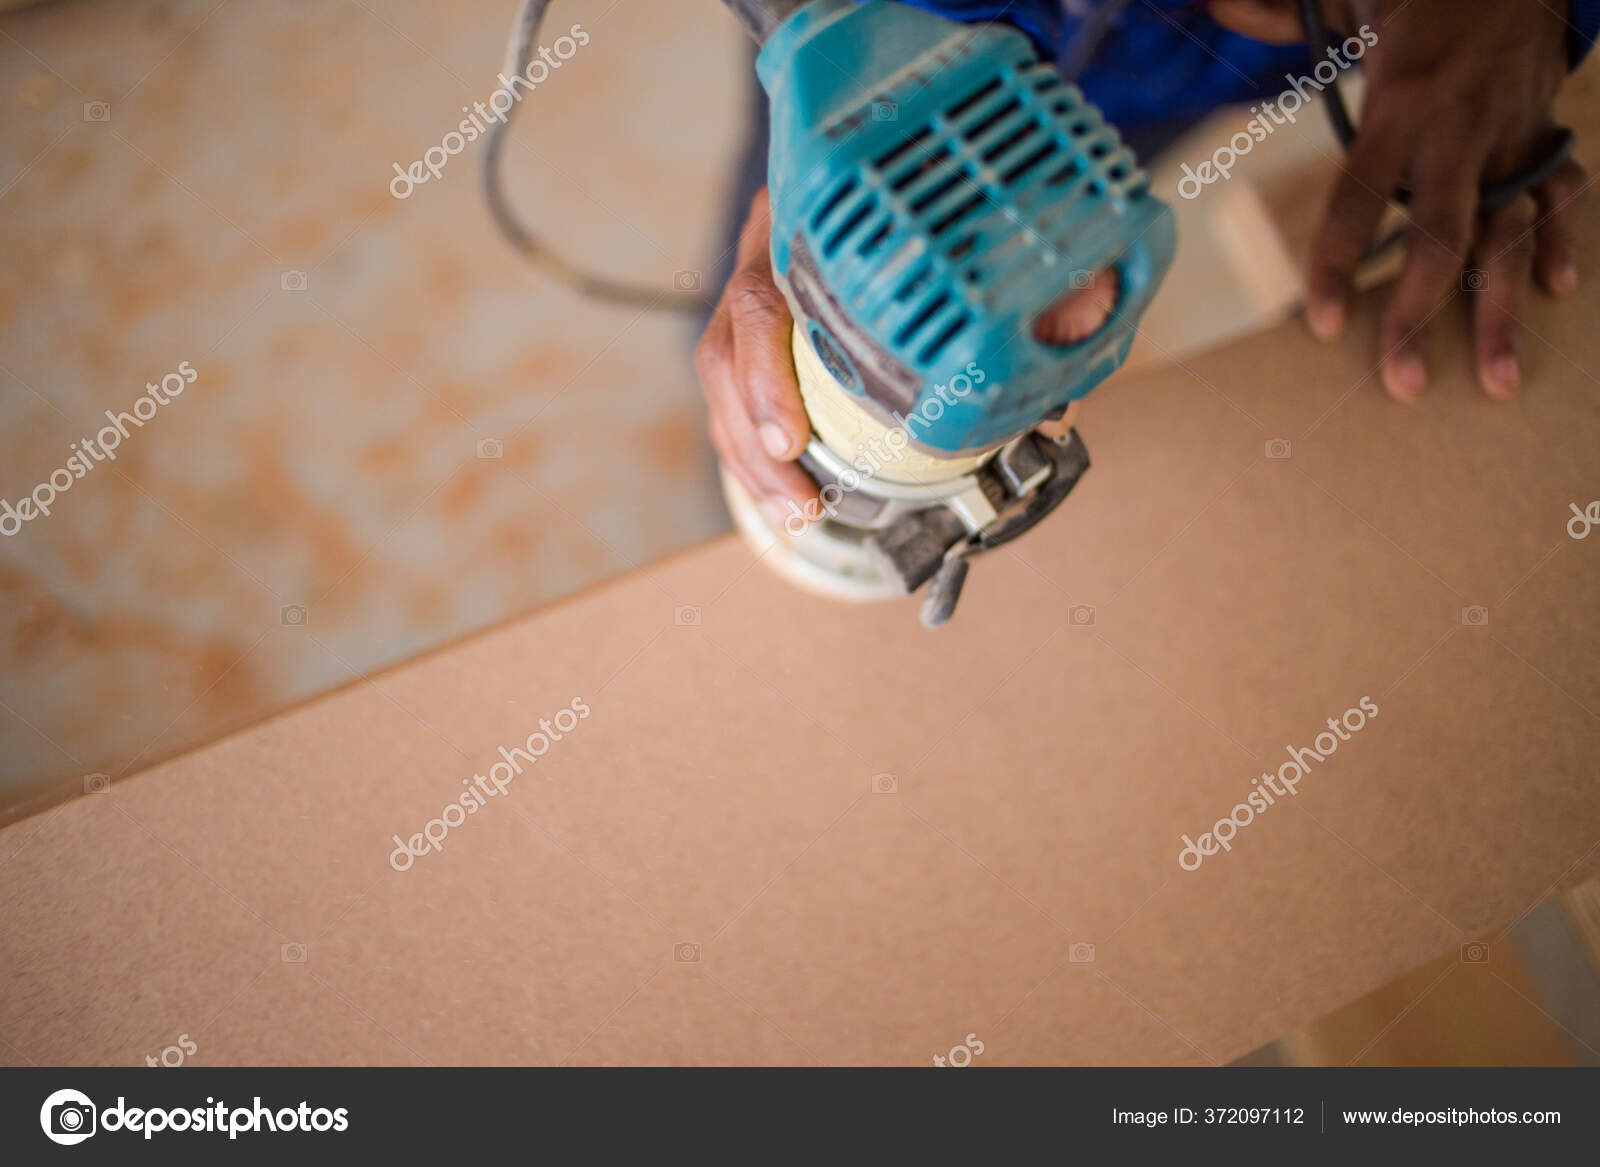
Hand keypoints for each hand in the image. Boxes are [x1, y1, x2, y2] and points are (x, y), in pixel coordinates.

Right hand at [696, 188, 1118, 516]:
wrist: (923, 165)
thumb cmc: (956, 203)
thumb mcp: (1006, 235)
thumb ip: (1039, 286)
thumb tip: (1069, 372)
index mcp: (810, 219)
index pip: (764, 292)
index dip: (766, 373)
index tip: (794, 439)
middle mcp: (768, 249)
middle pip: (724, 347)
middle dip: (753, 437)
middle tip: (799, 498)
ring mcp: (753, 286)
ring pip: (719, 377)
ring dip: (749, 457)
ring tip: (794, 514)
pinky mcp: (754, 325)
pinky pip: (733, 393)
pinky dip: (753, 451)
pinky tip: (783, 497)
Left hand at [1301, 0, 1585, 400]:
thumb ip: (1279, 12)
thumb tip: (1214, 7)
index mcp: (1402, 101)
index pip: (1361, 196)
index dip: (1341, 261)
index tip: (1323, 324)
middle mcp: (1460, 129)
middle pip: (1443, 237)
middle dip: (1420, 314)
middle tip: (1403, 383)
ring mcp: (1508, 138)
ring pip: (1511, 235)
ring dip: (1503, 311)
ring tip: (1495, 380)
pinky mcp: (1543, 136)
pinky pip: (1558, 194)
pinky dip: (1559, 240)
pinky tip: (1552, 291)